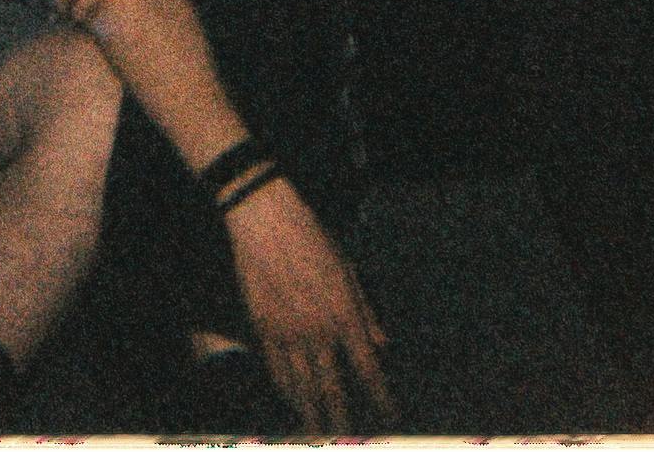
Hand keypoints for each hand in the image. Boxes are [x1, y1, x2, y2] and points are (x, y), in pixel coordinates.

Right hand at [223, 177, 392, 432]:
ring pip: (302, 387)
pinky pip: (276, 370)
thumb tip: (381, 343)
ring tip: (318, 435)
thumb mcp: (348, 270)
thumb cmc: (312, 238)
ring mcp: (288, 333)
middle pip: (333, 389)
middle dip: (343, 421)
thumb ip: (365, 312)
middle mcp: (318, 331)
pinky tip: (292, 402)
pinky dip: (286, 390)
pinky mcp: (263, 328)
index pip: (368, 369)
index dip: (380, 397)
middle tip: (348, 442)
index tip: (390, 418)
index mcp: (345, 314)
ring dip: (312, 414)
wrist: (265, 222)